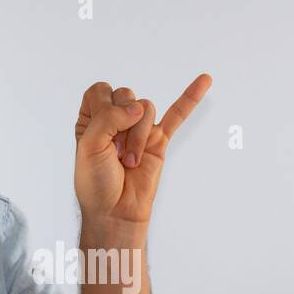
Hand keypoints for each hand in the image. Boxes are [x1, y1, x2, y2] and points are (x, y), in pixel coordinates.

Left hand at [73, 73, 212, 228]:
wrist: (115, 211)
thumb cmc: (96, 183)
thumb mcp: (88, 145)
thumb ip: (108, 117)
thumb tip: (137, 108)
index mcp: (92, 118)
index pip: (100, 91)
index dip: (102, 106)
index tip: (98, 130)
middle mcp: (116, 120)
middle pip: (125, 96)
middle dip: (120, 125)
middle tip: (114, 152)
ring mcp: (139, 129)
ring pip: (146, 109)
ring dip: (136, 136)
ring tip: (129, 160)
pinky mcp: (159, 140)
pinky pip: (178, 115)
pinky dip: (191, 98)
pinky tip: (205, 81)